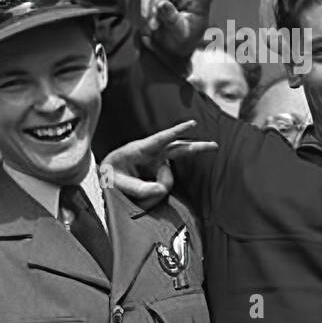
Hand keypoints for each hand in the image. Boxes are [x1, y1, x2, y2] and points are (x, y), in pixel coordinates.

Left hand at [99, 120, 217, 208]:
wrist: (106, 177)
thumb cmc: (108, 174)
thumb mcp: (113, 181)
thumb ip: (135, 187)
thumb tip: (161, 190)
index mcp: (139, 148)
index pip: (160, 139)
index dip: (177, 131)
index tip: (192, 124)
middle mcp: (152, 154)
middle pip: (179, 149)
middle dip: (197, 148)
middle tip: (215, 146)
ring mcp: (158, 164)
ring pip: (168, 181)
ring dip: (152, 195)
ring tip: (133, 198)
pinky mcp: (159, 174)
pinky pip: (163, 190)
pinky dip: (153, 198)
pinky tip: (143, 198)